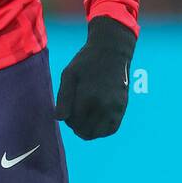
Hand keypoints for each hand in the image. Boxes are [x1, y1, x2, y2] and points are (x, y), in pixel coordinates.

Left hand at [55, 16, 135, 139]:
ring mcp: (115, 107)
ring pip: (98, 133)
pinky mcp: (122, 107)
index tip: (66, 111)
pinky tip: (95, 122)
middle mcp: (103, 105)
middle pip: (85, 130)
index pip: (73, 122)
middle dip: (76, 126)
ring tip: (84, 119)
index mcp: (88, 97)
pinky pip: (112, 129)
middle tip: (74, 115)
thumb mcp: (69, 74)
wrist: (112, 50)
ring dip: (88, 130)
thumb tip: (59, 119)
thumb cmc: (86, 61)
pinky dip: (102, 131)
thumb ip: (63, 97)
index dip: (67, 120)